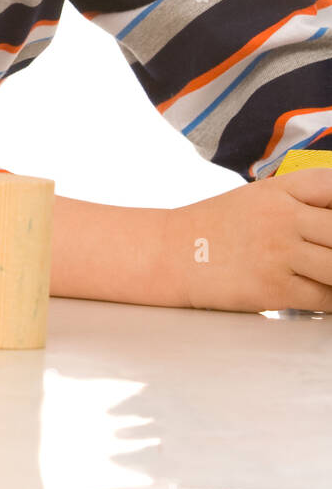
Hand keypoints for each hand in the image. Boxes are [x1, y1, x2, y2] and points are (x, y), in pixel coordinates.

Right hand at [165, 169, 331, 312]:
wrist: (172, 254)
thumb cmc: (216, 227)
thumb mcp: (257, 199)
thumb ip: (300, 202)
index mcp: (278, 190)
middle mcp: (282, 217)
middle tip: (330, 250)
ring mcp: (279, 252)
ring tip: (327, 271)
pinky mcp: (275, 288)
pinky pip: (326, 297)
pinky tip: (324, 291)